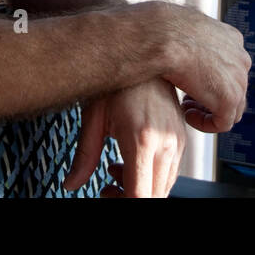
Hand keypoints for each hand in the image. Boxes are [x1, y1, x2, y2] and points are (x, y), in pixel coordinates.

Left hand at [62, 78, 186, 197]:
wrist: (146, 51)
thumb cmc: (118, 80)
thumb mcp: (94, 117)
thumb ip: (84, 156)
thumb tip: (71, 183)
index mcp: (142, 140)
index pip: (140, 196)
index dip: (122, 202)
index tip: (107, 194)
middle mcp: (166, 143)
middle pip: (155, 196)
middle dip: (130, 198)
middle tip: (108, 186)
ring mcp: (178, 141)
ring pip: (165, 186)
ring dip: (142, 188)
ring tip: (115, 170)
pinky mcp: (182, 137)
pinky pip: (171, 171)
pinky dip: (152, 176)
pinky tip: (130, 162)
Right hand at [163, 5, 251, 133]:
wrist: (164, 37)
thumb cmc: (163, 30)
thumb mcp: (180, 28)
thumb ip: (188, 39)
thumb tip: (175, 41)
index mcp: (231, 39)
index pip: (231, 66)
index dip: (210, 78)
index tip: (191, 82)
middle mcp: (240, 59)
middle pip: (233, 87)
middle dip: (210, 95)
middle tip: (187, 98)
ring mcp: (238, 80)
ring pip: (231, 108)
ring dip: (208, 111)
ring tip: (185, 108)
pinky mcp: (229, 100)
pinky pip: (222, 122)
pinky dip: (204, 123)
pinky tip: (186, 115)